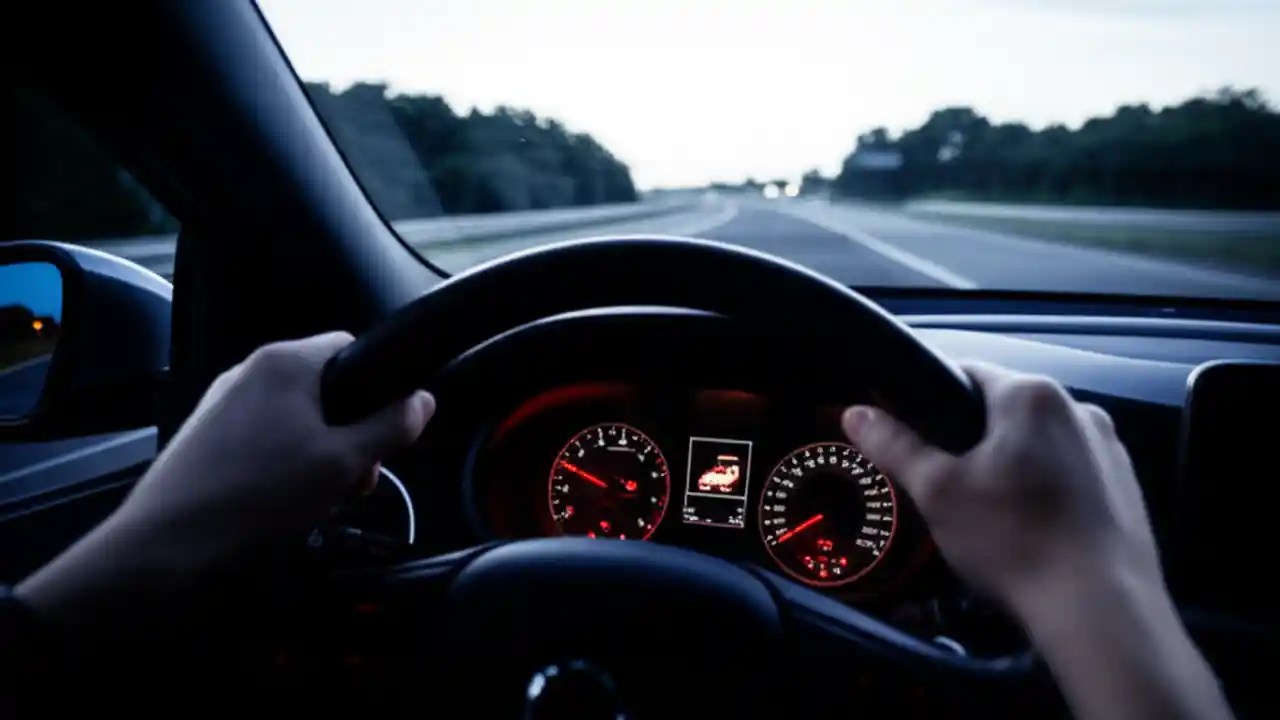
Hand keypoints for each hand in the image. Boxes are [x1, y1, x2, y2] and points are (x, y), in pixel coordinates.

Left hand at [18, 332, 433, 627]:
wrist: (165, 549)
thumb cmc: (257, 498)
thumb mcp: (343, 465)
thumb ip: (390, 427)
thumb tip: (423, 400)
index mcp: (284, 362)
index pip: (351, 347)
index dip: (379, 388)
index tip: (386, 435)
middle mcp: (249, 372)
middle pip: (324, 387)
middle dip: (351, 431)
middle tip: (357, 479)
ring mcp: (222, 405)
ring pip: (295, 417)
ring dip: (320, 453)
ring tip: (320, 498)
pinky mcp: (205, 439)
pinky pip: (264, 439)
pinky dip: (285, 465)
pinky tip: (283, 504)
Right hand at [842, 361, 1158, 612]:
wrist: (1100, 609)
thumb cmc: (1013, 539)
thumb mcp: (938, 492)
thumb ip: (895, 446)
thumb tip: (855, 413)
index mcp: (1031, 394)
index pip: (967, 373)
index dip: (932, 401)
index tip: (913, 437)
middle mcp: (1079, 408)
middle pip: (1005, 412)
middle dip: (974, 441)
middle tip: (946, 487)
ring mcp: (1111, 449)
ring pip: (1042, 445)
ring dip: (1015, 466)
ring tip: (991, 516)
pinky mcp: (1129, 488)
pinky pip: (1073, 475)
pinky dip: (1049, 492)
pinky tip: (1034, 532)